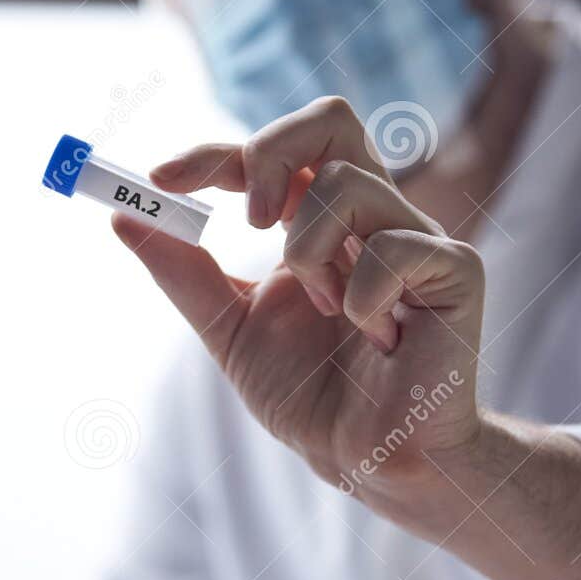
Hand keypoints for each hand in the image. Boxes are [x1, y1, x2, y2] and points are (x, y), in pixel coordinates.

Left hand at [114, 96, 483, 517]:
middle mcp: (372, 213)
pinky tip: (376, 336)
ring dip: (311, 252)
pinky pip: (393, 248)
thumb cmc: (312, 395)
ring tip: (326, 309)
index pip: (274, 150)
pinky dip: (362, 298)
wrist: (368, 460)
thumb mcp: (230, 329)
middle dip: (273, 155)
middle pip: (331, 119)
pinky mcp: (456, 270)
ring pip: (349, 184)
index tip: (159, 180)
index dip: (214, 152)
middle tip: (251, 222)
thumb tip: (123, 218)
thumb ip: (184, 273)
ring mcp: (417, 236)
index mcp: (322, 218)